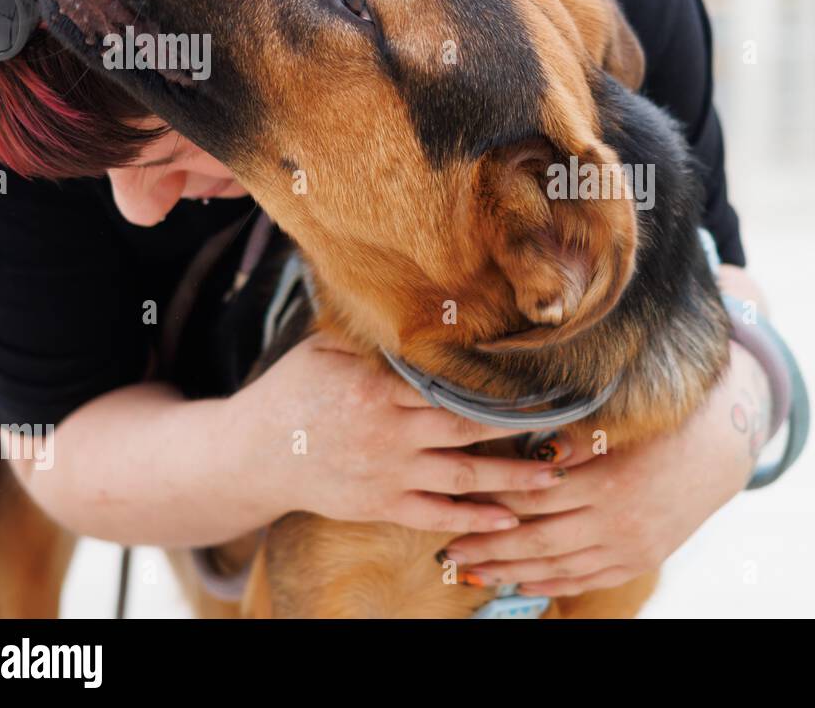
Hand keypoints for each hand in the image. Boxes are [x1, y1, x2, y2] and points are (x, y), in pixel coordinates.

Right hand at [236, 330, 565, 532]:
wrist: (248, 455)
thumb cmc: (293, 391)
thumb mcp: (324, 349)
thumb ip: (372, 336)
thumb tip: (412, 294)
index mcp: (377, 388)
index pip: (449, 383)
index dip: (496, 383)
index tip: (539, 377)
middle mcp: (388, 433)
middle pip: (467, 428)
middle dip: (519, 428)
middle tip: (566, 423)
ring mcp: (386, 474)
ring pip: (462, 478)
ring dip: (512, 480)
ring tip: (556, 476)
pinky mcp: (380, 506)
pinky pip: (435, 515)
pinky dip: (474, 521)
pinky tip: (509, 520)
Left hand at [438, 341, 770, 595]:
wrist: (721, 450)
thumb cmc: (663, 423)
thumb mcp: (620, 423)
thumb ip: (572, 440)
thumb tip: (522, 449)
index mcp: (608, 480)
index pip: (535, 498)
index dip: (492, 501)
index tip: (456, 502)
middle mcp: (617, 520)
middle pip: (538, 538)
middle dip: (489, 546)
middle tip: (447, 549)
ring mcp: (629, 545)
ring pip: (558, 565)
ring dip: (511, 569)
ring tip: (472, 569)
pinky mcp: (639, 559)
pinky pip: (587, 578)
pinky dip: (551, 584)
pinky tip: (522, 583)